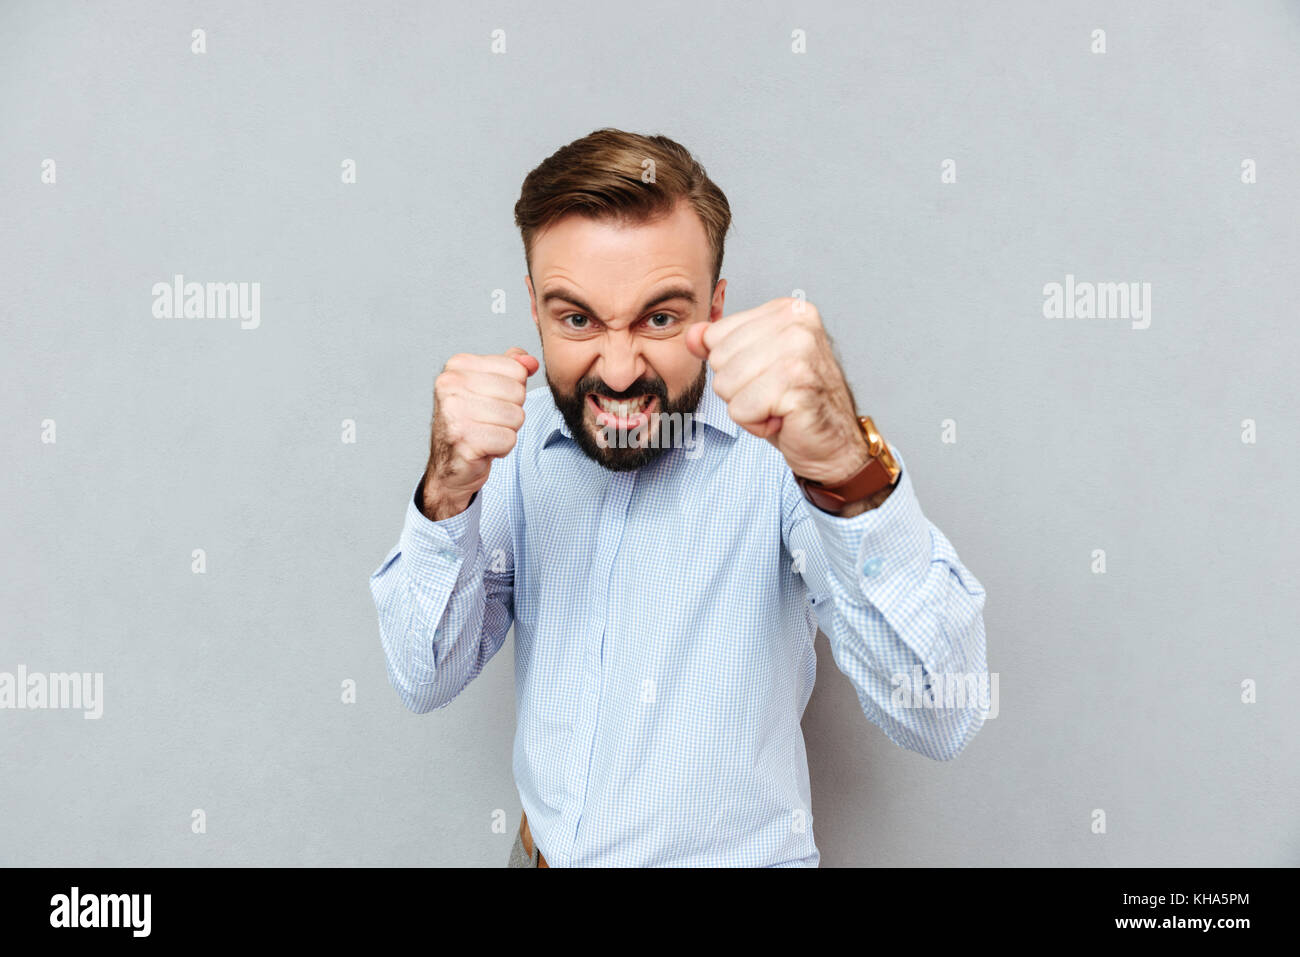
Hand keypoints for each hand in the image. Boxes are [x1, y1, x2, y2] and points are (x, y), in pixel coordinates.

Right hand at [423, 346, 538, 519]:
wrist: (451, 467)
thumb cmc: (472, 424)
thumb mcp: (490, 387)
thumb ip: (511, 367)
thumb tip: (530, 362)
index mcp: (457, 366)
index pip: (516, 369)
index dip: (513, 390)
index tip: (491, 402)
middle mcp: (451, 385)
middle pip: (517, 392)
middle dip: (512, 412)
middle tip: (488, 422)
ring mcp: (454, 412)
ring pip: (516, 416)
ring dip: (507, 431)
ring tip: (486, 434)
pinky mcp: (463, 439)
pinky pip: (508, 439)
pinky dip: (502, 448)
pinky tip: (484, 448)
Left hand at [684, 298, 868, 484]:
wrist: (833, 443)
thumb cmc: (794, 404)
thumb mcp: (752, 367)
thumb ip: (721, 345)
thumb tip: (693, 335)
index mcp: (786, 309)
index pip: (716, 335)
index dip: (731, 366)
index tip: (766, 376)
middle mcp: (796, 323)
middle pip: (719, 360)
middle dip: (738, 388)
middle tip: (773, 395)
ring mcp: (799, 352)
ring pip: (726, 384)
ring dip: (747, 407)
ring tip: (777, 406)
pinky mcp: (797, 385)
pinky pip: (741, 409)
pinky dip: (756, 424)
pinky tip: (783, 419)